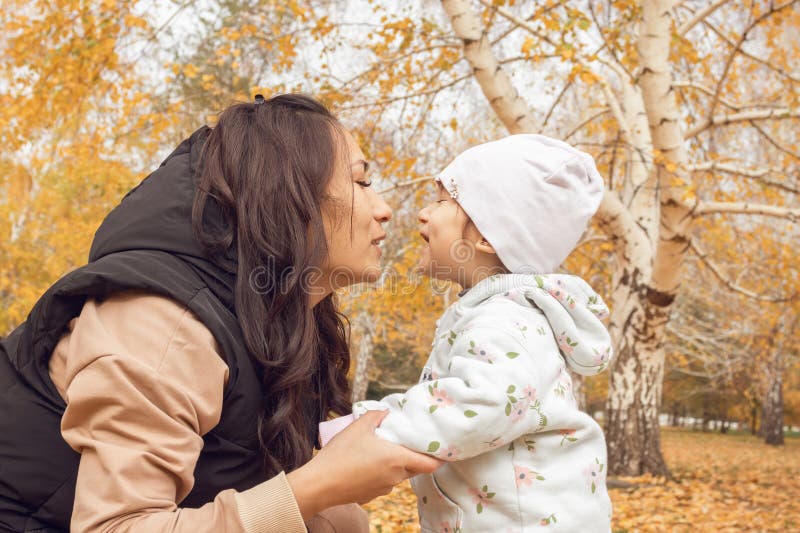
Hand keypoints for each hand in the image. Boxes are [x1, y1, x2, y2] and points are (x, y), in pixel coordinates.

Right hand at [287, 410, 442, 518]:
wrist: (320, 484)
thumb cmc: (340, 454)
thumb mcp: (358, 427)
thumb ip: (376, 415)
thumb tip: (386, 412)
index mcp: (397, 460)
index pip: (430, 464)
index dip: (439, 458)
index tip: (441, 449)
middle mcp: (395, 477)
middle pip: (415, 468)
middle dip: (414, 456)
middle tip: (408, 442)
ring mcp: (383, 489)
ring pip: (398, 475)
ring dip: (396, 464)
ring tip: (381, 449)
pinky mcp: (371, 495)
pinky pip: (384, 482)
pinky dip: (381, 473)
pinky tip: (366, 463)